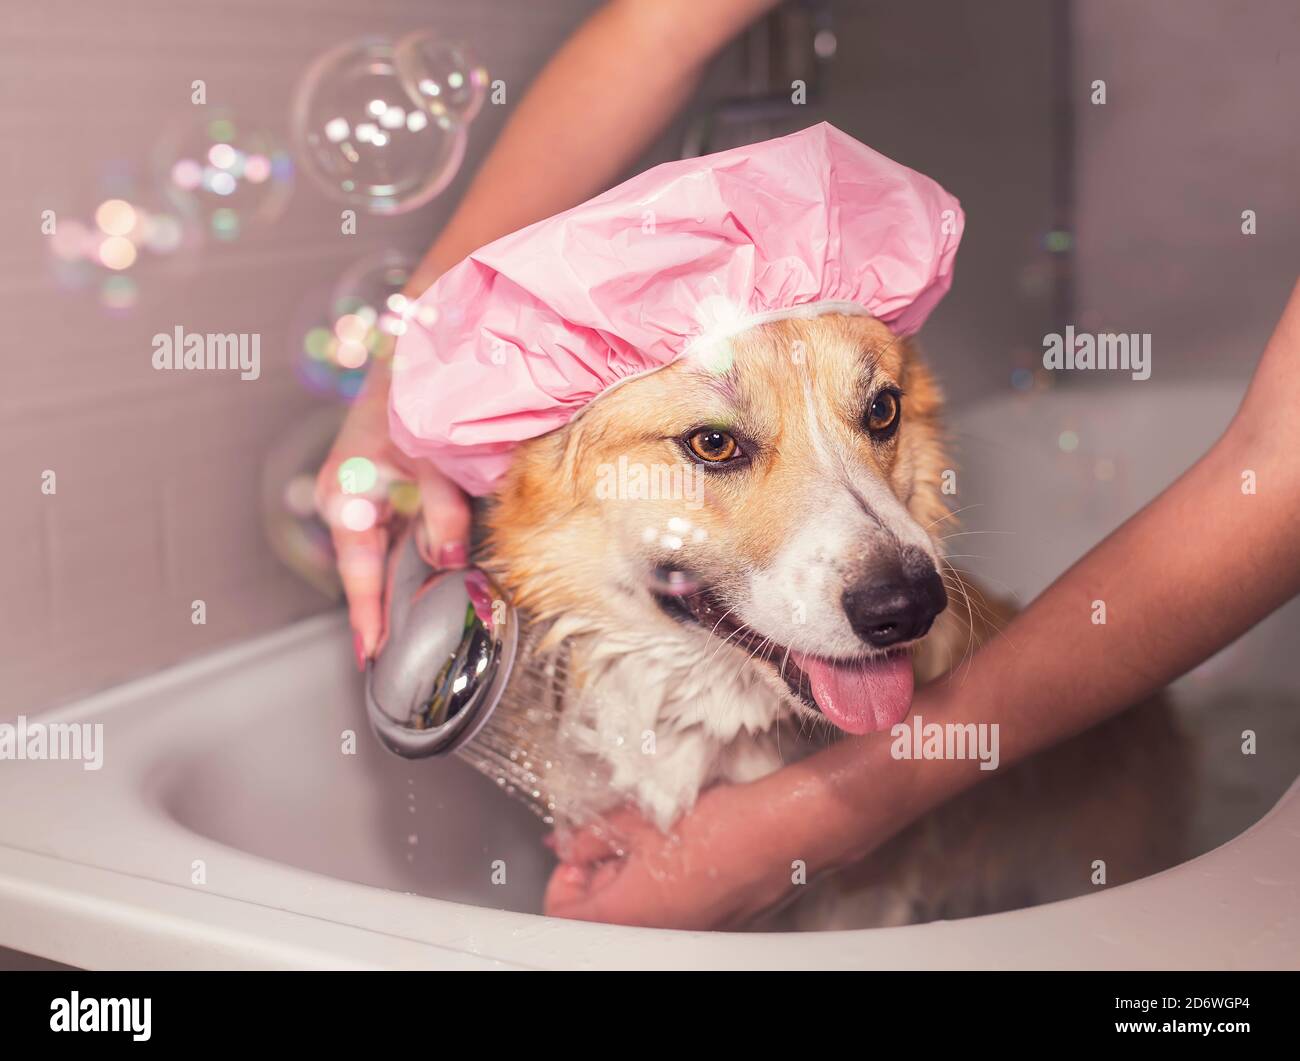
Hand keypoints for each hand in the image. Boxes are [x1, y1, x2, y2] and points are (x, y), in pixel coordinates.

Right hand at [315, 366, 470, 664]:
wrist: (410, 358)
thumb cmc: (411, 399)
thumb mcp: (430, 458)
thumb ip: (442, 511)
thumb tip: (449, 560)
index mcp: (347, 498)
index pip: (358, 573)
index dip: (368, 616)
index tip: (371, 654)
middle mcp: (352, 505)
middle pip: (373, 573)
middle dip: (389, 611)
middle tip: (401, 657)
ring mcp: (371, 502)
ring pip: (391, 557)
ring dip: (409, 585)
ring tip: (423, 626)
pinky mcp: (392, 496)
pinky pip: (405, 537)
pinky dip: (421, 557)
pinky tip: (440, 575)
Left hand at [542, 784, 799, 929]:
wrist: (780, 835)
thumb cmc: (718, 829)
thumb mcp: (637, 821)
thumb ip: (590, 837)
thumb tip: (569, 846)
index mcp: (625, 917)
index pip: (563, 916)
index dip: (564, 880)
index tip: (577, 855)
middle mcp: (653, 938)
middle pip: (601, 918)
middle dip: (599, 877)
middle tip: (616, 840)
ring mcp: (684, 937)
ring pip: (636, 917)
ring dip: (632, 882)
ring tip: (652, 842)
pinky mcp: (709, 928)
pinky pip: (670, 916)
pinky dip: (663, 889)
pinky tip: (680, 855)